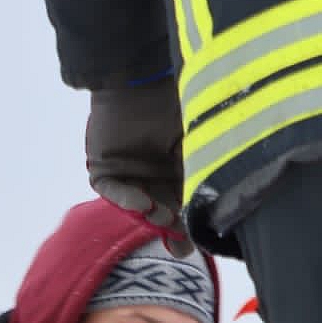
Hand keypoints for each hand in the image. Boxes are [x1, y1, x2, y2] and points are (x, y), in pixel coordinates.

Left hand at [86, 82, 188, 245]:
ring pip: (138, 204)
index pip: (185, 201)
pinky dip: (126, 199)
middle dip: (171, 226)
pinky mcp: (103, 168)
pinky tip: (142, 204)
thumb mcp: (197, 138)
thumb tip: (220, 199)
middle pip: (162, 209)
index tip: (198, 244)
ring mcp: (127, 172)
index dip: (190, 222)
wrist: (138, 79)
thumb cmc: (173, 101)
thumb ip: (204, 166)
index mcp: (178, 167)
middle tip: (180, 242)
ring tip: (163, 219)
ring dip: (151, 214)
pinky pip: (112, 190)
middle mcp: (152, 174)